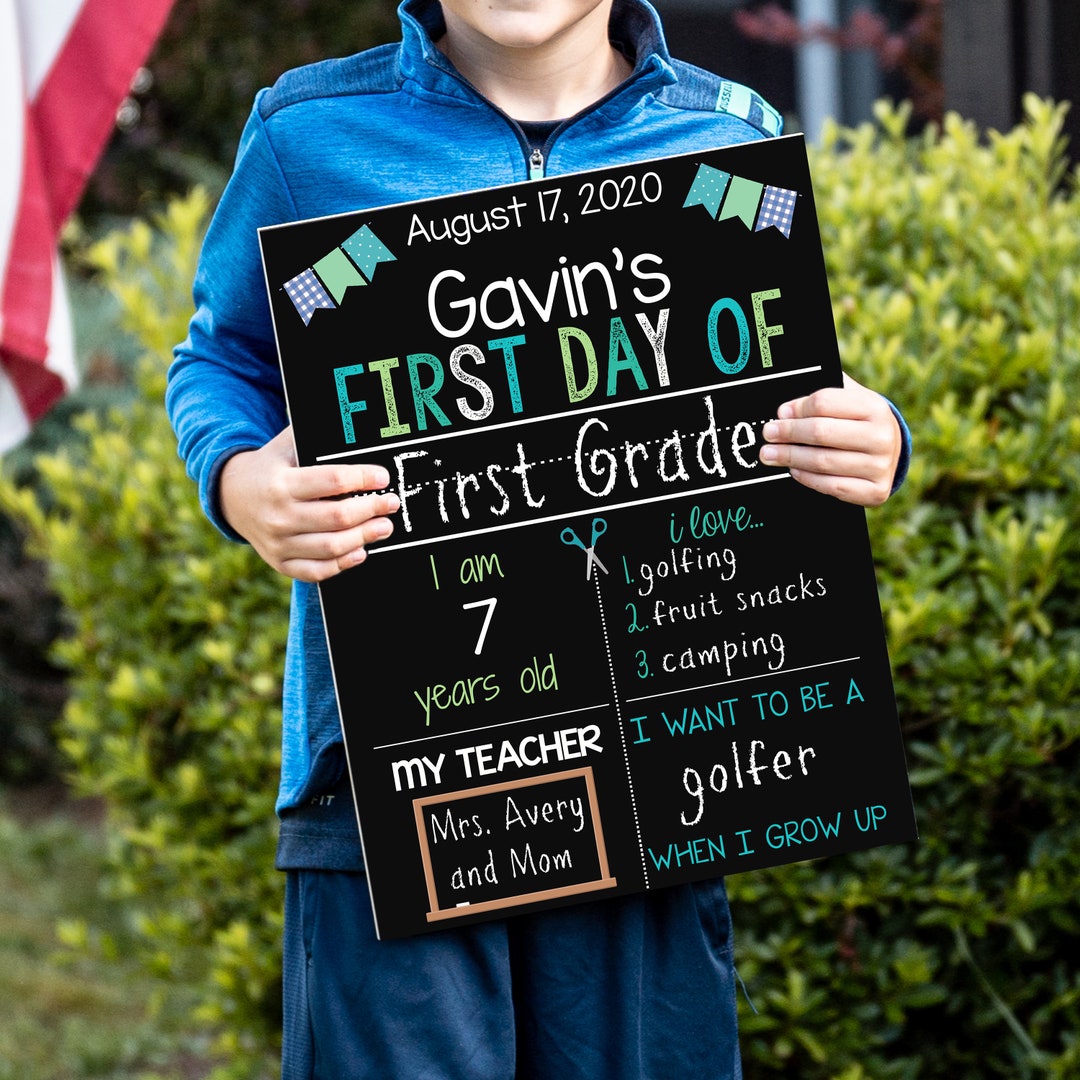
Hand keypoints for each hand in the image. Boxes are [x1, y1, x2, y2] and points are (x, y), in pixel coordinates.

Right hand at [219, 426, 400, 581]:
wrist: (230, 496)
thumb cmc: (270, 468)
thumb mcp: (284, 445)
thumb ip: (312, 438)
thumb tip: (350, 425)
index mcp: (281, 483)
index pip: (332, 481)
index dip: (363, 479)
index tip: (382, 478)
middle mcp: (279, 515)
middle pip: (337, 517)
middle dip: (371, 509)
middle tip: (391, 503)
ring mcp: (278, 542)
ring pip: (331, 547)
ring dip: (364, 537)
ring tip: (384, 526)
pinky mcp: (280, 562)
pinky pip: (317, 570)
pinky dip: (342, 564)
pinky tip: (360, 551)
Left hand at [759, 374, 901, 506]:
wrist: (892, 451)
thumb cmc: (860, 422)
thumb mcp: (850, 400)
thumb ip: (823, 397)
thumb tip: (785, 410)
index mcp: (874, 407)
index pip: (824, 403)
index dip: (797, 409)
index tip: (780, 415)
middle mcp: (881, 436)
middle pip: (820, 432)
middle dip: (788, 433)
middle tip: (768, 434)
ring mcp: (880, 465)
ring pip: (822, 461)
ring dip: (790, 457)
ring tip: (770, 454)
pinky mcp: (875, 490)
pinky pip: (831, 486)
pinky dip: (807, 478)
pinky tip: (794, 470)